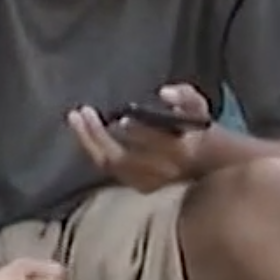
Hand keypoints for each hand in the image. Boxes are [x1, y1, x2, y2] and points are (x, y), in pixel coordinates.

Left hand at [67, 83, 210, 194]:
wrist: (205, 163)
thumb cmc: (196, 128)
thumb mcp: (197, 108)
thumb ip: (184, 96)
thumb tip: (164, 93)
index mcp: (180, 150)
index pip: (154, 144)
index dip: (138, 132)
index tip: (122, 118)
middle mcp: (162, 171)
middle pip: (123, 158)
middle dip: (100, 135)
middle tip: (83, 112)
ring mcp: (148, 182)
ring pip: (110, 165)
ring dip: (88, 142)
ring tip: (74, 118)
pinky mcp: (138, 185)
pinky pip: (108, 168)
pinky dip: (93, 149)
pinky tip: (82, 130)